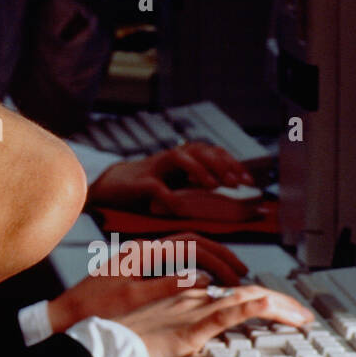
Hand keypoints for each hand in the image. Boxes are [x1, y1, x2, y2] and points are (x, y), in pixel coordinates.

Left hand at [47, 233, 248, 330]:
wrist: (66, 313)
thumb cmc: (94, 307)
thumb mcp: (133, 297)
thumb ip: (167, 285)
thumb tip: (202, 276)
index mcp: (142, 251)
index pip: (190, 243)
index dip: (218, 256)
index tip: (237, 272)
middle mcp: (142, 249)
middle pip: (189, 242)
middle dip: (218, 255)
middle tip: (240, 273)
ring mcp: (138, 258)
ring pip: (181, 252)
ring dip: (206, 261)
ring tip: (227, 277)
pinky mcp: (136, 269)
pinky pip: (170, 263)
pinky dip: (191, 269)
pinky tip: (199, 284)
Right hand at [89, 142, 264, 220]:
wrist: (107, 188)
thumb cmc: (145, 190)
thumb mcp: (174, 187)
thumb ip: (195, 189)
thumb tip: (228, 201)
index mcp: (181, 160)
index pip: (211, 151)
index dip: (232, 163)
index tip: (248, 181)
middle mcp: (169, 159)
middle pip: (199, 148)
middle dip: (220, 163)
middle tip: (234, 182)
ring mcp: (153, 167)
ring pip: (179, 156)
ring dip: (198, 169)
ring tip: (212, 185)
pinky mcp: (138, 182)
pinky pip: (156, 186)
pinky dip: (169, 197)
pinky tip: (180, 208)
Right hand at [115, 285, 312, 356]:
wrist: (107, 344)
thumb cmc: (128, 340)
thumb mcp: (164, 331)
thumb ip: (186, 328)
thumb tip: (203, 338)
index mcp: (185, 296)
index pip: (232, 292)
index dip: (261, 296)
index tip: (282, 307)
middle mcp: (192, 297)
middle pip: (245, 292)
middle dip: (279, 300)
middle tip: (302, 313)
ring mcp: (192, 311)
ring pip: (243, 300)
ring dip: (278, 305)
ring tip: (300, 315)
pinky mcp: (191, 329)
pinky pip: (227, 315)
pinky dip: (253, 308)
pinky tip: (271, 306)